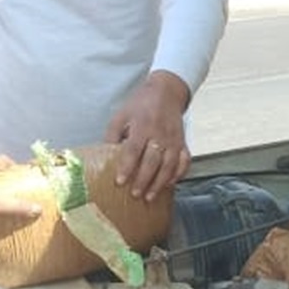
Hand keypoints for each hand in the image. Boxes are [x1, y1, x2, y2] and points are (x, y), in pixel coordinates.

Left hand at [103, 71, 190, 200]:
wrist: (166, 91)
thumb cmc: (141, 104)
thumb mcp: (121, 115)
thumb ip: (112, 135)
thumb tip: (104, 156)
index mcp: (142, 125)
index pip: (133, 149)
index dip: (127, 166)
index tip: (120, 181)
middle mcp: (160, 134)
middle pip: (153, 160)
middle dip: (144, 179)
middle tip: (135, 194)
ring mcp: (174, 139)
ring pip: (170, 164)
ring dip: (160, 182)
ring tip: (150, 196)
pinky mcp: (183, 142)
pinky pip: (185, 161)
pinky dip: (179, 174)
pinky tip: (170, 184)